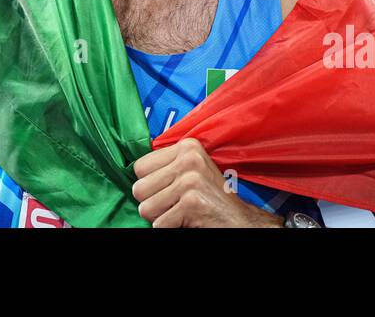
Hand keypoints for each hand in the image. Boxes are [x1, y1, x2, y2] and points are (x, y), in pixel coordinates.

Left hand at [132, 138, 284, 227]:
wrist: (240, 220)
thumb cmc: (213, 197)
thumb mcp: (193, 169)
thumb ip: (167, 165)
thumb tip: (134, 171)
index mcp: (187, 146)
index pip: (139, 166)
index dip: (149, 183)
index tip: (167, 188)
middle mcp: (189, 160)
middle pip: (138, 188)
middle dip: (152, 203)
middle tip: (173, 204)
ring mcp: (190, 181)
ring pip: (145, 208)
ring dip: (160, 217)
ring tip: (179, 212)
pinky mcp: (191, 204)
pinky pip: (159, 224)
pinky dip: (169, 228)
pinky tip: (186, 220)